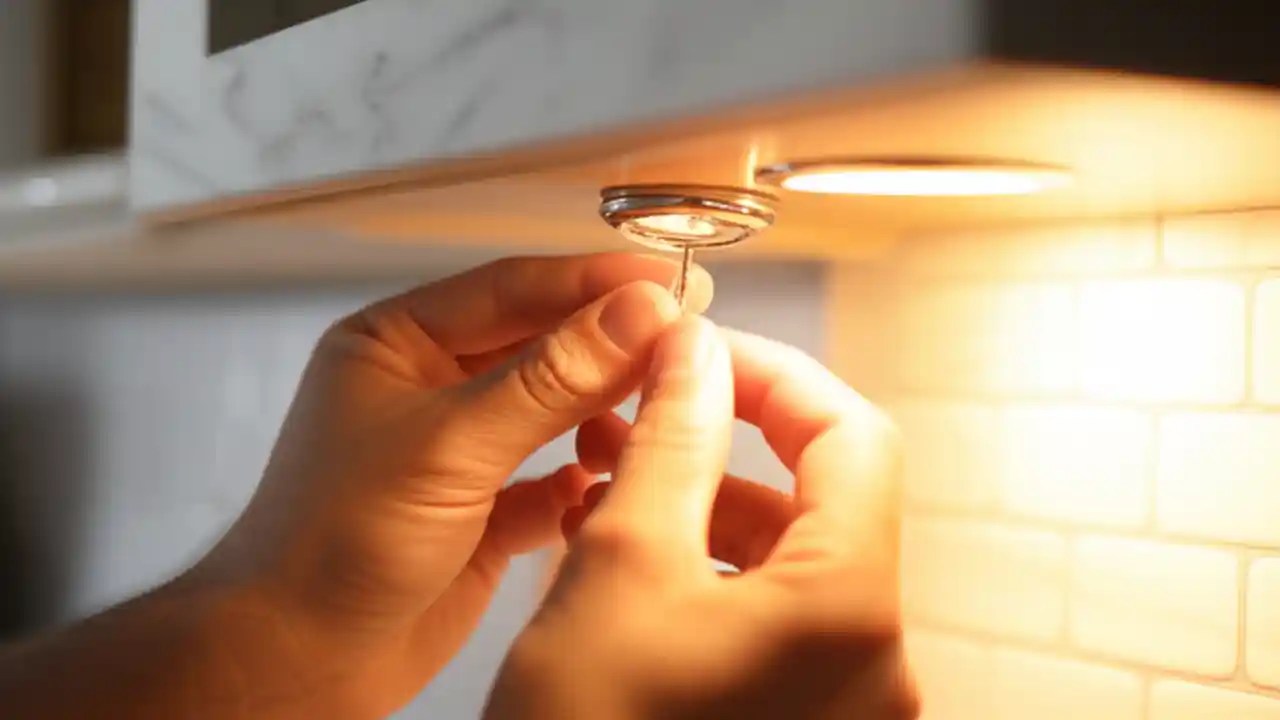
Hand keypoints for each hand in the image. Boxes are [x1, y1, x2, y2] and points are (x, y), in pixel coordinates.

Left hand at [187, 254, 712, 717]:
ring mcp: (460, 450)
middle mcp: (429, 386)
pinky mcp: (486, 511)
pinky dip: (583, 477)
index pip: (511, 288)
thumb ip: (549, 379)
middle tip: (687, 333)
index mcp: (398, 341)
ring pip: (553, 410)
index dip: (592, 280)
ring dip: (602, 408)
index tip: (666, 281)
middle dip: (608, 342)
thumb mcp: (449, 444)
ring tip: (663, 399)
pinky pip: (552, 477)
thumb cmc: (333, 540)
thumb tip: (637, 315)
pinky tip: (606, 478)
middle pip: (540, 343)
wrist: (297, 661)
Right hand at [484, 319, 917, 719]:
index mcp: (850, 608)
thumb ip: (671, 437)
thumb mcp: (621, 560)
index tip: (698, 349)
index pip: (852, 435)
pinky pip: (772, 613)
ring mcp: (843, 699)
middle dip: (726, 438)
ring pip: (788, 555)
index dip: (773, 375)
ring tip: (607, 472)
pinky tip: (623, 546)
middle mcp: (874, 660)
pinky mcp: (802, 719)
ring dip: (705, 501)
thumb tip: (694, 349)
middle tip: (641, 404)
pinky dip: (708, 567)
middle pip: (823, 495)